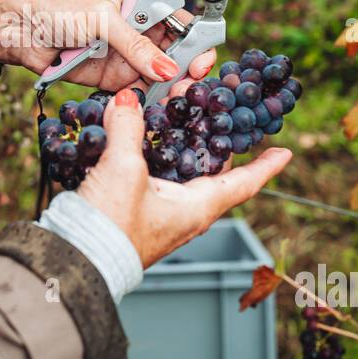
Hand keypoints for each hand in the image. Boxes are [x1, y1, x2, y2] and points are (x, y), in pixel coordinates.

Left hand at [0, 0, 215, 92]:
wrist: (18, 28)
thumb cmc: (57, 7)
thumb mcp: (102, 19)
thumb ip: (135, 45)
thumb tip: (167, 69)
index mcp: (141, 4)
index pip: (181, 19)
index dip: (197, 37)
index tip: (203, 57)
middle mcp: (138, 31)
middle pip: (176, 52)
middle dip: (188, 68)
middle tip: (191, 83)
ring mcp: (125, 56)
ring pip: (160, 75)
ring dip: (171, 87)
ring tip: (176, 97)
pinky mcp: (110, 78)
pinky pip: (137, 90)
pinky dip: (148, 99)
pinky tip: (156, 105)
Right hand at [76, 90, 293, 267]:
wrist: (73, 259)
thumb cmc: (111, 226)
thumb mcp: (123, 169)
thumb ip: (128, 129)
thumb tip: (129, 99)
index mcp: (197, 208)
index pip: (242, 183)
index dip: (264, 166)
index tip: (284, 152)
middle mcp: (183, 212)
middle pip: (209, 169)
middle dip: (212, 137)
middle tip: (216, 110)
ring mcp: (158, 212)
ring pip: (178, 169)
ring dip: (179, 141)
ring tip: (177, 113)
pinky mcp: (133, 209)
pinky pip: (151, 174)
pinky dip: (150, 151)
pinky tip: (135, 134)